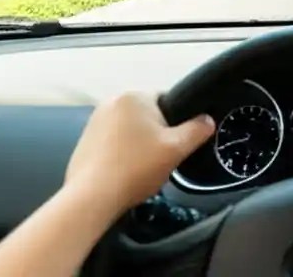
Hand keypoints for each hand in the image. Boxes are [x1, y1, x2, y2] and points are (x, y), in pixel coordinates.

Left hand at [65, 92, 213, 212]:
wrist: (92, 197)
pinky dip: (121, 152)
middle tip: (161, 158)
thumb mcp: (176, 149)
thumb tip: (208, 119)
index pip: (166, 100)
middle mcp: (111, 101)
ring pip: (130, 129)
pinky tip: (124, 171)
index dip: (177, 122)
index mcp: (134, 96)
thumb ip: (196, 131)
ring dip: (138, 143)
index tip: (177, 144)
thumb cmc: (136, 167)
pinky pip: (113, 141)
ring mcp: (94, 120)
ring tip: (141, 168)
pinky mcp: (85, 139)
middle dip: (156, 134)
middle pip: (147, 115)